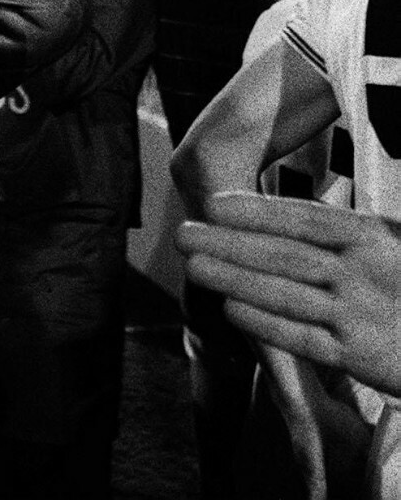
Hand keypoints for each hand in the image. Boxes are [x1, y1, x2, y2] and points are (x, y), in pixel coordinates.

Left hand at [178, 192, 400, 394]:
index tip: (214, 205)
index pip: (304, 218)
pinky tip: (231, 310)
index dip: (256, 210)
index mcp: (375, 236)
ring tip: (193, 266)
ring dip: (233, 278)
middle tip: (183, 233)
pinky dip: (265, 323)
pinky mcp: (363, 357)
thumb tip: (297, 215)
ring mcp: (361, 315)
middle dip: (228, 243)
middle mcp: (364, 272)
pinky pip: (304, 338)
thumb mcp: (396, 242)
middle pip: (283, 253)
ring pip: (284, 293)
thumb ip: (350, 229)